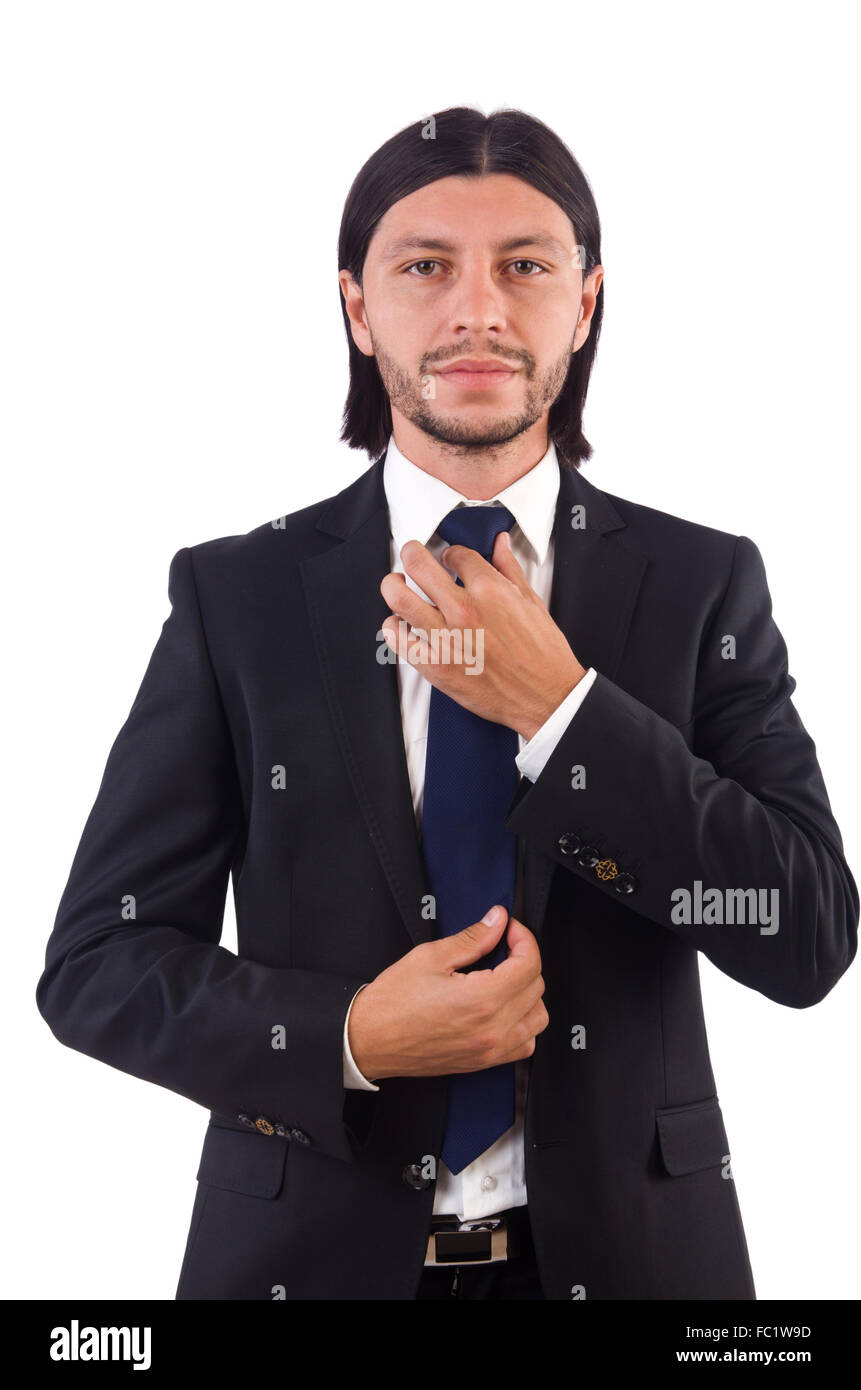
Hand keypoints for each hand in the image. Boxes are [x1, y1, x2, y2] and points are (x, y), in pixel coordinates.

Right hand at [347, 905, 548, 1079]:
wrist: (369, 1040)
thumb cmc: (391, 1002)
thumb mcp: (430, 957)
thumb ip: (472, 938)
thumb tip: (497, 921)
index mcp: (481, 1000)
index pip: (529, 964)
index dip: (524, 938)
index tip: (509, 929)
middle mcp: (492, 1029)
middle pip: (536, 988)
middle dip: (524, 960)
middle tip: (502, 947)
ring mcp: (489, 1051)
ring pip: (538, 1019)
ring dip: (529, 994)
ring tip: (505, 978)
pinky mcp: (483, 1063)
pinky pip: (524, 1044)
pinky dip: (523, 1024)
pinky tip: (504, 1009)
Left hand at [380, 532, 585, 739]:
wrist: (545, 697)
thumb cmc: (541, 654)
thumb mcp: (531, 602)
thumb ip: (509, 568)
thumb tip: (499, 544)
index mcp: (490, 590)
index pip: (455, 553)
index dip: (449, 552)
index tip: (448, 559)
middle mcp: (464, 610)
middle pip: (417, 563)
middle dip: (412, 553)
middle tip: (412, 555)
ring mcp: (446, 638)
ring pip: (398, 597)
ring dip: (393, 584)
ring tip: (397, 584)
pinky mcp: (435, 665)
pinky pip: (397, 639)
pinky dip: (392, 626)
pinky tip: (400, 623)